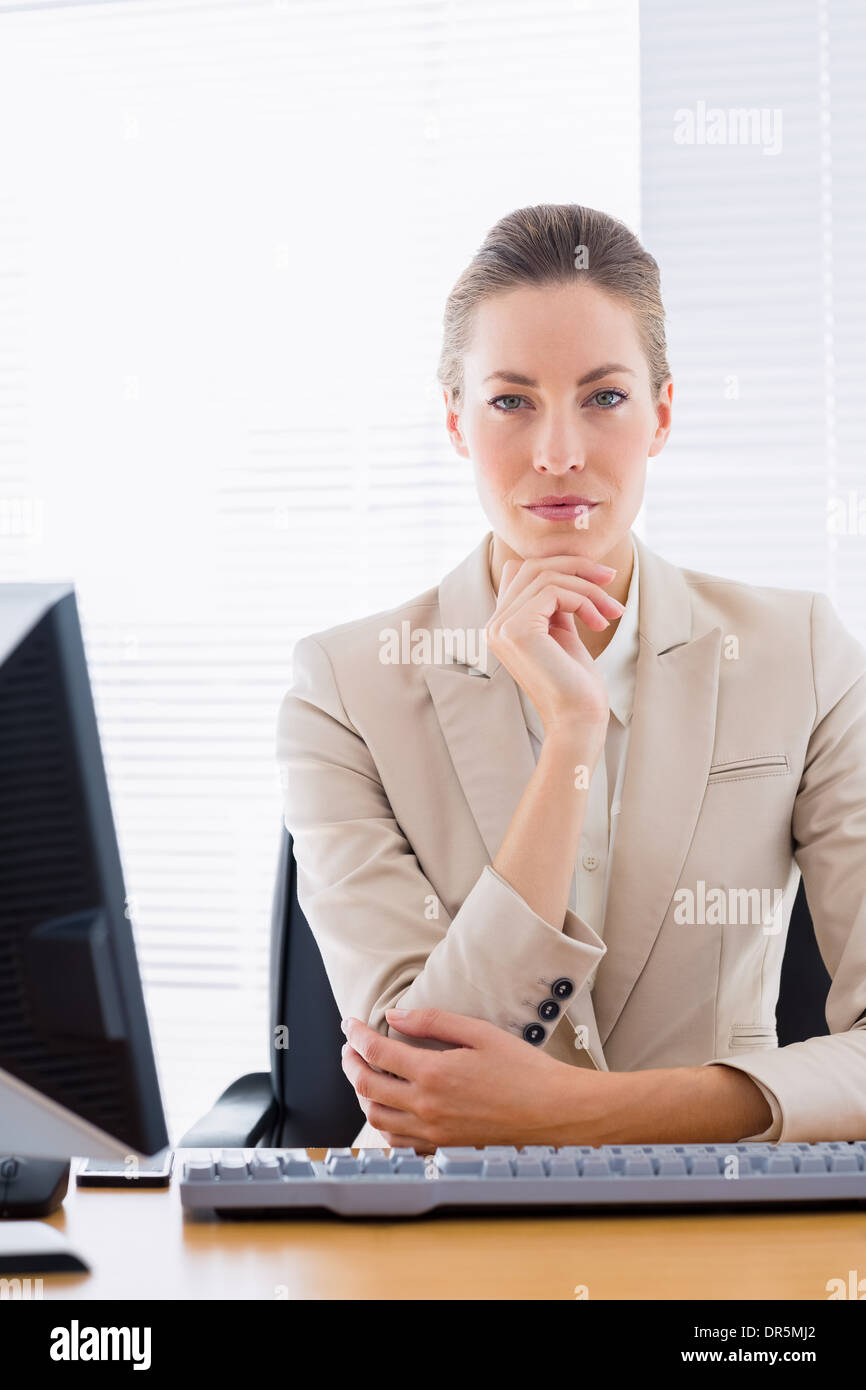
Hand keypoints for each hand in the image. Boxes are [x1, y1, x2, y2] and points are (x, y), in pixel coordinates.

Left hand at [340, 1007, 602, 1152]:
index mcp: (434, 1073)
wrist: (554, 1112)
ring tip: (364, 1073)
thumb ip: (432, 1022)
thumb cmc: (524, 1070)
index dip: (356, 1035)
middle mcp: (427, 1107)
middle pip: (366, 1085)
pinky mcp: (442, 1147)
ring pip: (376, 1117)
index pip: (376, 1052)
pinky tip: (387, 1108)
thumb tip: (394, 1016)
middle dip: (350, 1062)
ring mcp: (433, 1132)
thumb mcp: (479, 1032)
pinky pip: (397, 1142)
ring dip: (362, 1093)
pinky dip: (382, 1123)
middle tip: (349, 1047)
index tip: (350, 1024)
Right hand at [485, 552, 621, 732]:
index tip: (598, 577)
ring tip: (611, 611)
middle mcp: (495, 624)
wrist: (578, 720)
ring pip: (546, 576)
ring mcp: (502, 627)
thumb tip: (566, 569)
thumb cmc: (576, 683)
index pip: (523, 571)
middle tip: (611, 578)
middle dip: (578, 567)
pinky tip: (599, 623)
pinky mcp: (517, 630)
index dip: (560, 565)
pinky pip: (554, 592)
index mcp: (502, 625)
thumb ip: (555, 604)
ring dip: (588, 588)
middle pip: (534, 567)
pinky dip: (584, 601)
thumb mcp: (562, 633)